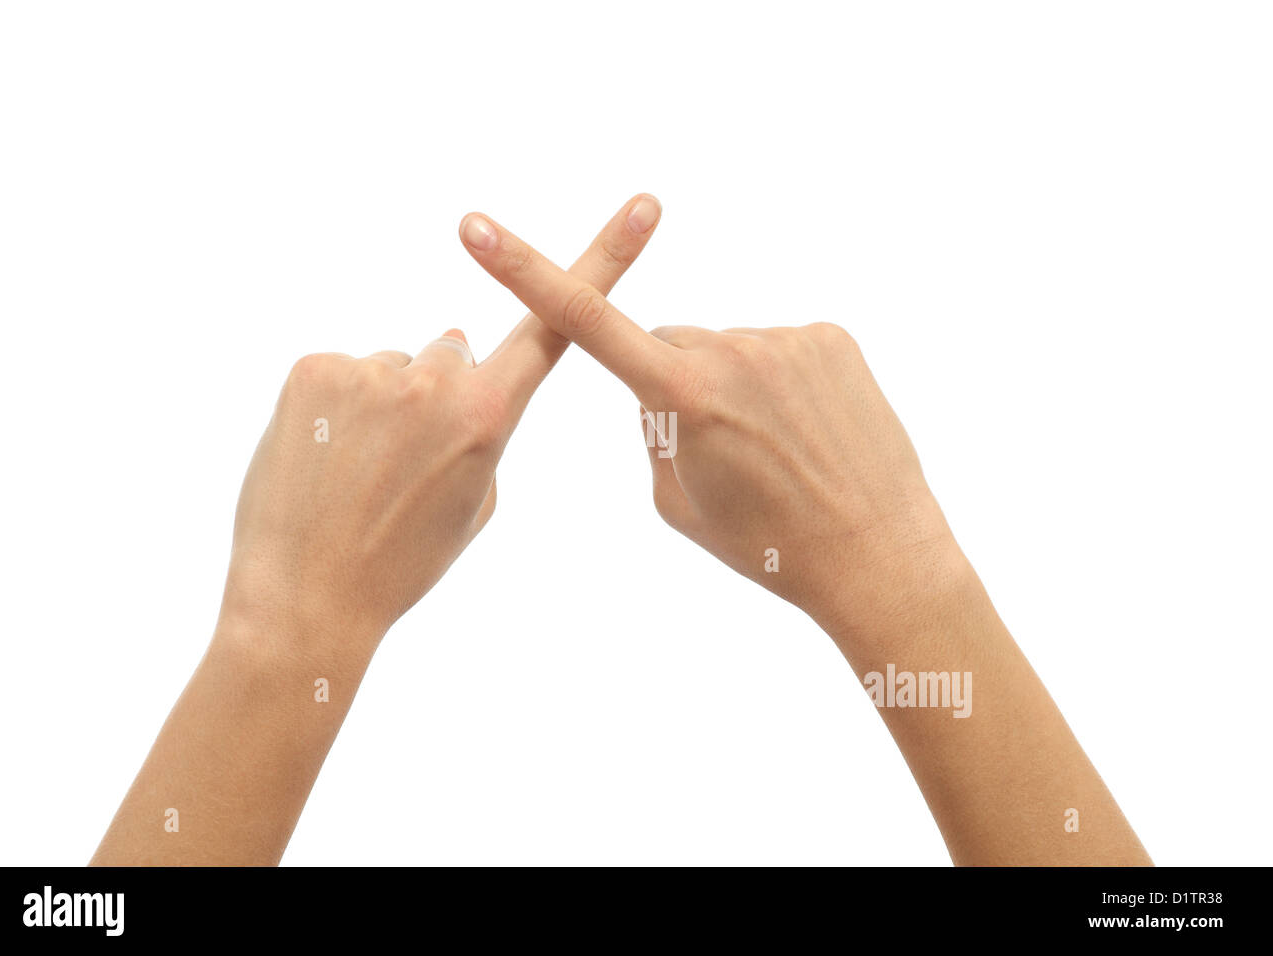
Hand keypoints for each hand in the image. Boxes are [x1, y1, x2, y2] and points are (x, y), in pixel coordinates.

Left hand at [221, 195, 662, 648]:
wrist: (306, 599)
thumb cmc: (403, 561)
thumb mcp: (475, 504)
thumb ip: (483, 422)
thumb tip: (451, 342)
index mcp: (488, 419)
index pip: (554, 329)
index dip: (603, 262)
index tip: (644, 210)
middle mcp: (436, 381)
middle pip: (450, 354)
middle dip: (439, 392)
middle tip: (402, 463)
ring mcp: (370, 371)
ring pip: (393, 367)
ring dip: (382, 405)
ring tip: (355, 471)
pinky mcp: (312, 369)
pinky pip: (341, 372)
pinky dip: (334, 407)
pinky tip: (322, 456)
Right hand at [457, 211, 955, 630]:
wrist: (876, 556)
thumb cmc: (766, 545)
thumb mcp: (677, 502)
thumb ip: (651, 429)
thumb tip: (658, 384)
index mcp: (682, 398)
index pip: (586, 324)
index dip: (525, 271)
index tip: (477, 228)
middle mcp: (731, 353)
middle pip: (668, 346)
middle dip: (672, 381)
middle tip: (719, 447)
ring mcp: (785, 340)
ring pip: (725, 348)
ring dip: (732, 384)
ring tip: (776, 449)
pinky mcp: (830, 338)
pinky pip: (775, 347)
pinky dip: (779, 380)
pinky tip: (808, 430)